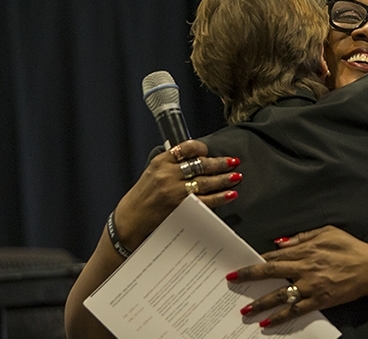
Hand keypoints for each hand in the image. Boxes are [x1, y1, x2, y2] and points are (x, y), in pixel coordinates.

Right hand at [114, 139, 241, 249]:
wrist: (131, 219)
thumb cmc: (143, 196)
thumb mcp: (153, 173)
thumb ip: (172, 165)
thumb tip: (198, 158)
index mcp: (160, 161)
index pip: (186, 148)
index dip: (202, 148)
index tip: (210, 151)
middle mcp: (167, 174)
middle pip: (200, 165)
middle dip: (220, 163)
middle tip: (234, 161)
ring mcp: (174, 191)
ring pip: (205, 182)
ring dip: (224, 179)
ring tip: (236, 177)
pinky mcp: (180, 206)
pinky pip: (205, 200)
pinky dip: (220, 197)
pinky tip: (230, 194)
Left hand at [226, 225, 367, 326]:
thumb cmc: (351, 247)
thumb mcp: (327, 232)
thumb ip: (302, 237)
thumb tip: (279, 243)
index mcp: (305, 250)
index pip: (275, 255)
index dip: (257, 259)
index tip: (241, 262)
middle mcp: (304, 268)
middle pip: (270, 272)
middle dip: (248, 276)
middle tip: (231, 280)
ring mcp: (311, 286)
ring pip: (279, 295)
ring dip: (260, 303)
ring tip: (244, 311)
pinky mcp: (319, 300)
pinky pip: (295, 311)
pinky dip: (280, 318)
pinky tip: (266, 323)